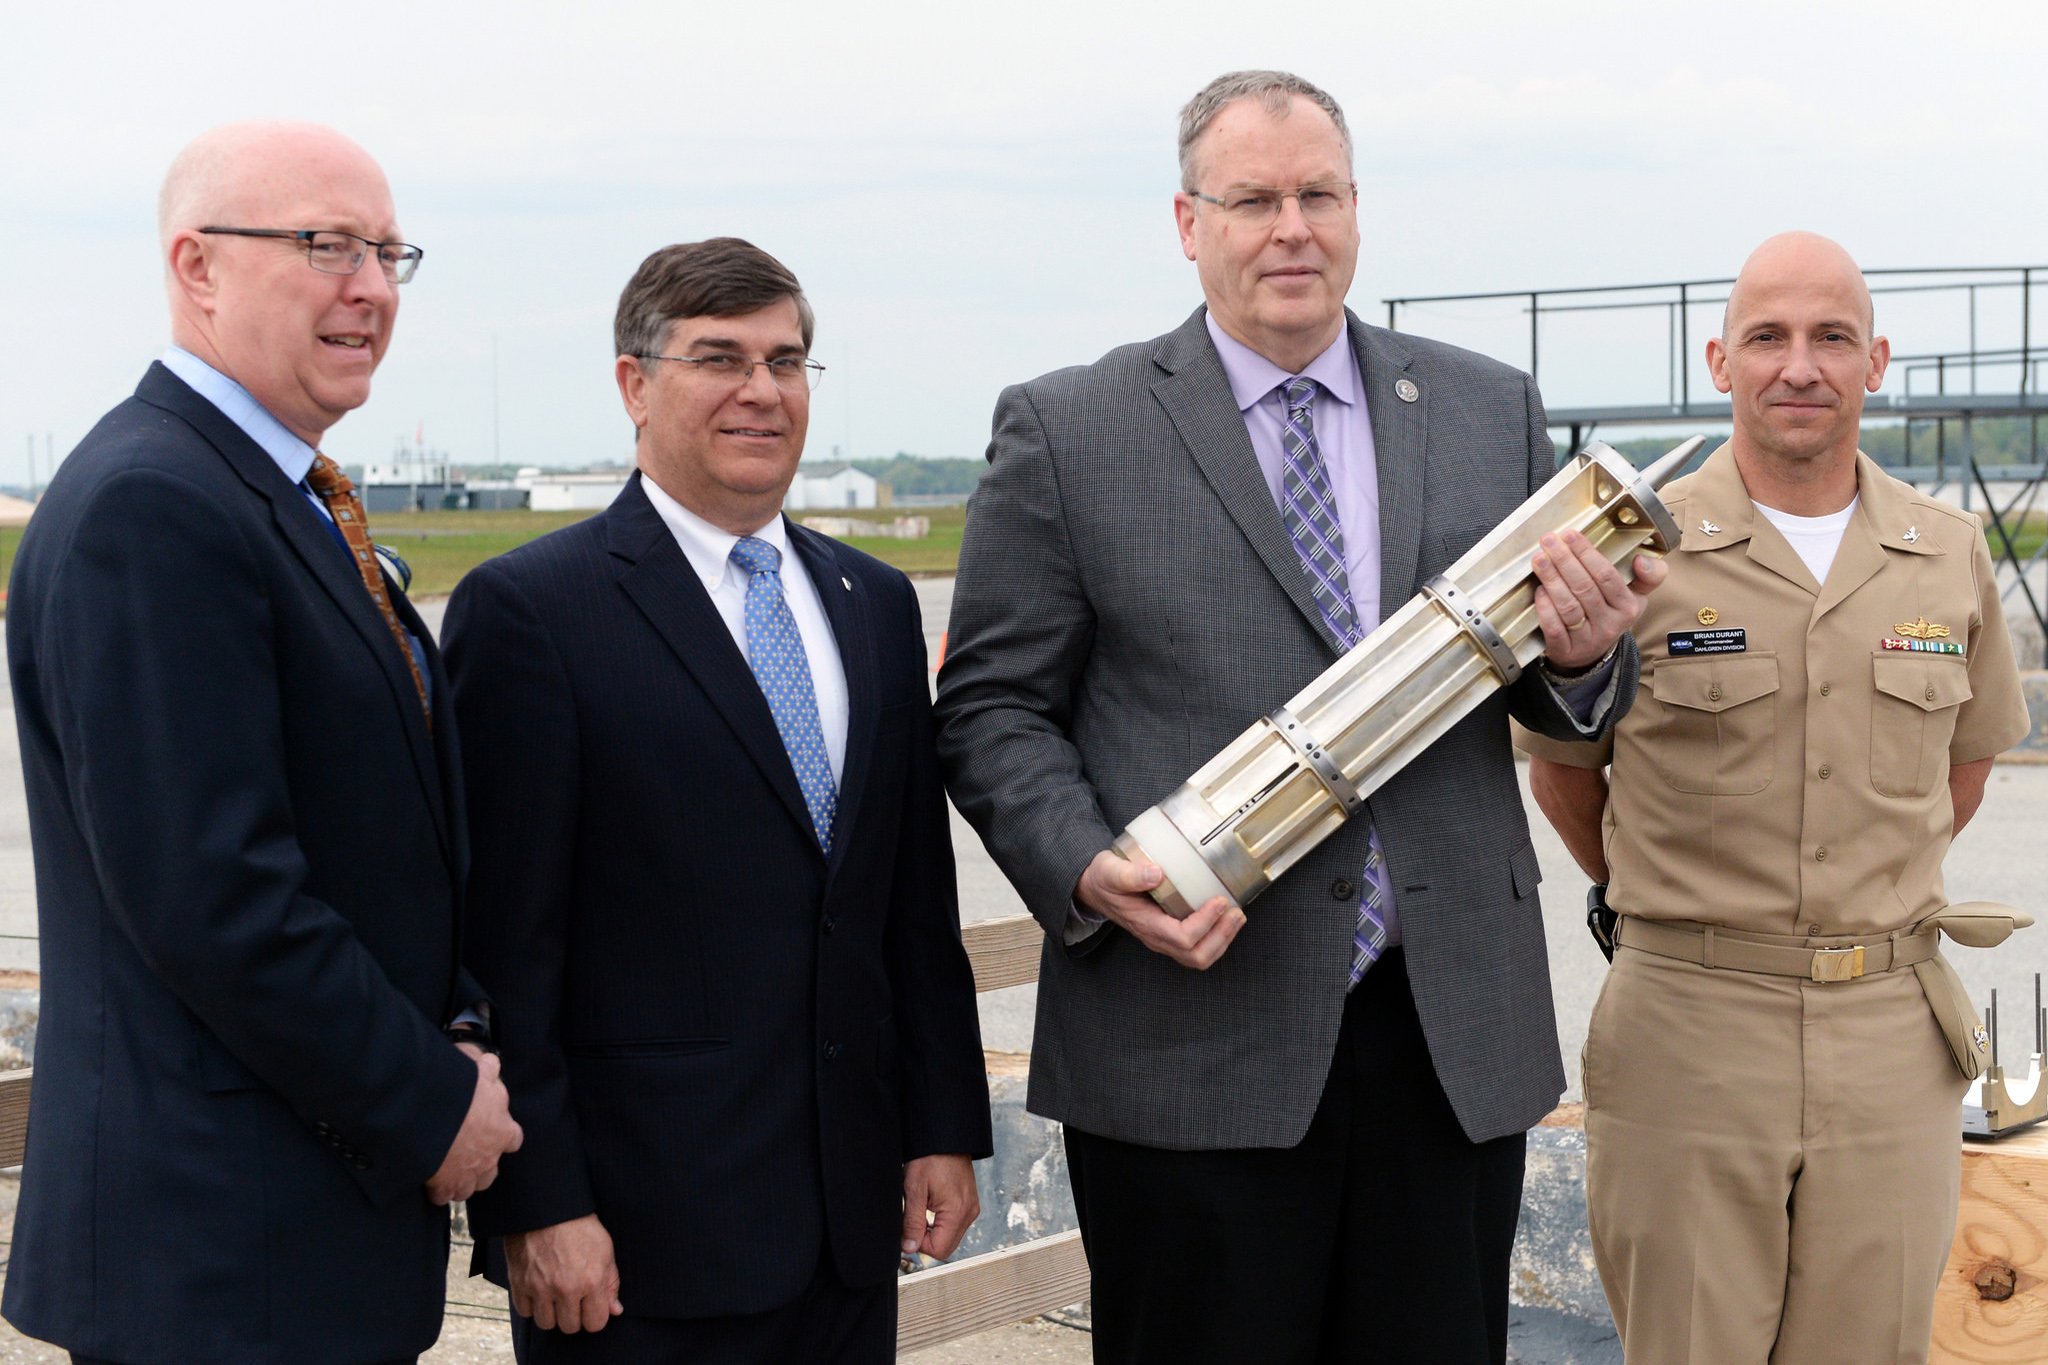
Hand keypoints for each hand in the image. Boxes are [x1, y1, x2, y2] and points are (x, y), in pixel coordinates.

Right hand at [424, 1043, 523, 1204]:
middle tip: (465, 1157)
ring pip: (469, 1188)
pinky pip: (443, 1196)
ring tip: (448, 1173)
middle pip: (491, 1172)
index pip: (513, 1139)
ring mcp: (468, 1174)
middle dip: (481, 1167)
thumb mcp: (480, 1071)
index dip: (503, 1137)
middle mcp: (490, 1156)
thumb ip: (488, 1069)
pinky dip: (437, 1192)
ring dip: (461, 1182)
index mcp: (503, 1129)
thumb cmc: (459, 1091)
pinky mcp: (444, 1185)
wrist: (431, 1113)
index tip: (492, 1134)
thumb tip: (490, 1064)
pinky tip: (430, 1184)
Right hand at [506, 1213, 623, 1333]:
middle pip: (570, 1327)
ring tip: (555, 1296)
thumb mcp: (605, 1250)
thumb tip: (615, 1310)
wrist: (547, 1206)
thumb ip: (611, 1283)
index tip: (592, 1307)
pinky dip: (531, 1305)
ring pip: (546, 1324)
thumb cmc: (580, 1225)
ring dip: (552, 1313)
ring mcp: (539, 1287)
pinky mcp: (519, 1283)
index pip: (595, 1323)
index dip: (595, 1317)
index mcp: (591, 1281)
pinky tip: (539, 1291)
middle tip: (574, 1300)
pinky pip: (525, 1311)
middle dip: (574, 1316)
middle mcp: (565, 1289)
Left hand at [902, 1155, 979, 1260]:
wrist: (945, 1138)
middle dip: (926, 1238)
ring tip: (923, 1207)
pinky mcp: (970, 1204)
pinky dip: (941, 1222)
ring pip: (950, 1237)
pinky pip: (955, 1225)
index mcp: (957, 1212)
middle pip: (946, 1247)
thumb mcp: (914, 1189)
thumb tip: (909, 1247)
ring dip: (933, 1230)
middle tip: (915, 1217)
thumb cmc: (930, 1158)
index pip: (938, 1250)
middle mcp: (969, 1213)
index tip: (909, 1226)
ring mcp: (972, 1208)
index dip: (919, 1243)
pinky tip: (932, 1205)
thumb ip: (912, 1222)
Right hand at [1074, 850, 1244, 969]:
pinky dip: (1217, 938)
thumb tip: (1156, 874)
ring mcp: (1163, 939)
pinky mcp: (1170, 934)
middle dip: (1221, 936)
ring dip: (1223, 940)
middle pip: (1195, 955)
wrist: (1096, 888)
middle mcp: (1156, 938)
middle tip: (1235, 913)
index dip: (1205, 923)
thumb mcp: (1110, 871)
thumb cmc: (1104, 880)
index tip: (1219, 900)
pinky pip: (1197, 948)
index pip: (1182, 937)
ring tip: (1237, 917)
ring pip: (1198, 957)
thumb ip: (1130, 874)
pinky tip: (1225, 919)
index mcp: (1145, 924)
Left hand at [1530, 530, 1668, 670]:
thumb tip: (1642, 559)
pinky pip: (1554, 628)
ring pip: (1568, 606)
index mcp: (1628, 607)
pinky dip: (1545, 608)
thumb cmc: (1610, 615)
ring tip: (1539, 559)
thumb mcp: (1636, 596)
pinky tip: (1539, 590)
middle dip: (1564, 560)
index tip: (1570, 535)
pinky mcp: (1565, 651)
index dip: (1587, 553)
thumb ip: (1648, 575)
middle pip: (1584, 587)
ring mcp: (1587, 640)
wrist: (1592, 654)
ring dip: (1552, 579)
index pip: (1606, 576)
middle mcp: (1609, 624)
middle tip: (1548, 540)